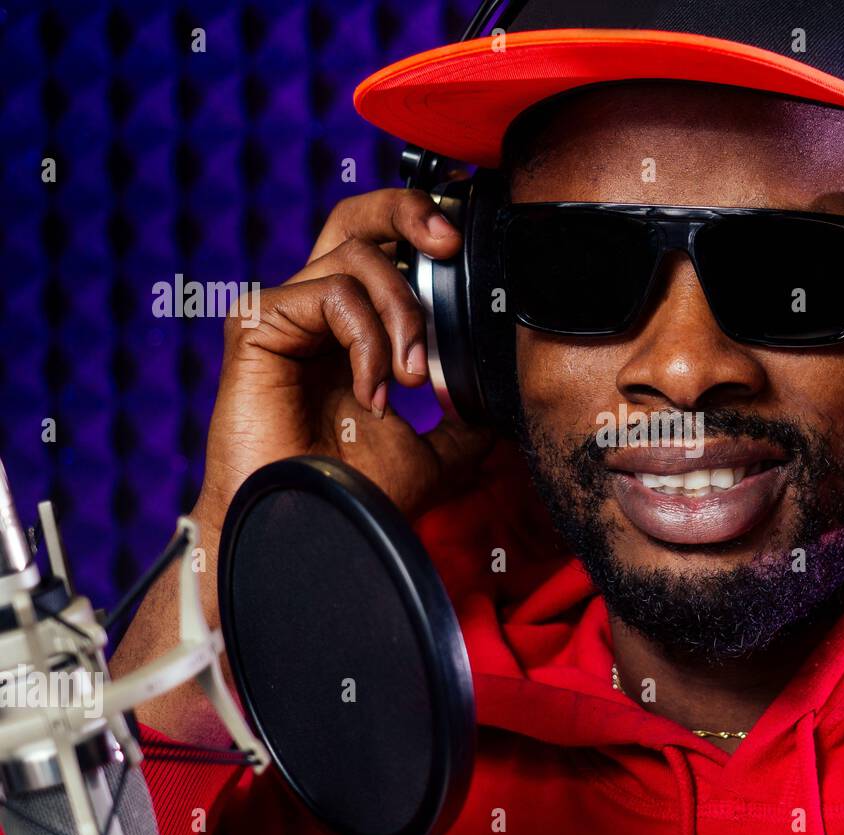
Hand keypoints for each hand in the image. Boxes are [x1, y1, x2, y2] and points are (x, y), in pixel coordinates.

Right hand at [194, 188, 494, 535]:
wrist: (310, 531)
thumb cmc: (356, 497)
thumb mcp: (435, 454)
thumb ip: (464, 420)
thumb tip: (504, 399)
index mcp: (352, 333)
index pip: (386, 252)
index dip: (425, 233)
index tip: (468, 250)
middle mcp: (316, 313)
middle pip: (357, 216)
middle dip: (411, 211)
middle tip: (451, 245)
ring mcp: (284, 313)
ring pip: (358, 257)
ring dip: (404, 314)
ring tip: (412, 379)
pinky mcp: (256, 321)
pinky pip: (332, 294)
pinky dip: (368, 340)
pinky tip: (371, 394)